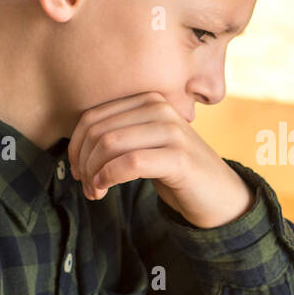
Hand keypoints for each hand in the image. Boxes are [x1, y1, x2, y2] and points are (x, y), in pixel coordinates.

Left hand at [67, 91, 254, 228]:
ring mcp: (172, 132)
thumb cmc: (175, 170)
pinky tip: (104, 189)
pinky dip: (108, 178)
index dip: (76, 146)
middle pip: (98, 131)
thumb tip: (75, 146)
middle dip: (82, 161)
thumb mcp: (145, 144)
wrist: (218, 194)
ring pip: (110, 144)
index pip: (93, 116)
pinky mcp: (179, 158)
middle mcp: (161, 109)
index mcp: (149, 100)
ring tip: (95, 191)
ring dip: (93, 172)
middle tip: (85, 185)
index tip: (77, 170)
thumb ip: (118, 135)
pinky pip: (129, 163)